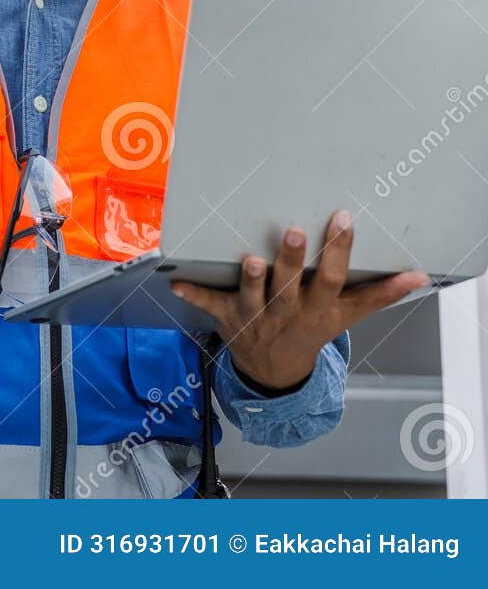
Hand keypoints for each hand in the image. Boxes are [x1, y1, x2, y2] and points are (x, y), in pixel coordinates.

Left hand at [169, 210, 429, 391]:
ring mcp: (254, 316)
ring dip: (249, 280)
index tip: (343, 220)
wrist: (275, 372)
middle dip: (290, 261)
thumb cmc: (312, 331)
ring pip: (251, 297)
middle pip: (289, 287)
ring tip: (250, 260)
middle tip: (292, 231)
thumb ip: (379, 295)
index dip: (338, 251)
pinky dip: (191, 294)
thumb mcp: (347, 316)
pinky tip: (173, 282)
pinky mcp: (226, 316)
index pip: (332, 279)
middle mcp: (286, 312)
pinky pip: (207, 305)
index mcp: (317, 309)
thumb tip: (419, 275)